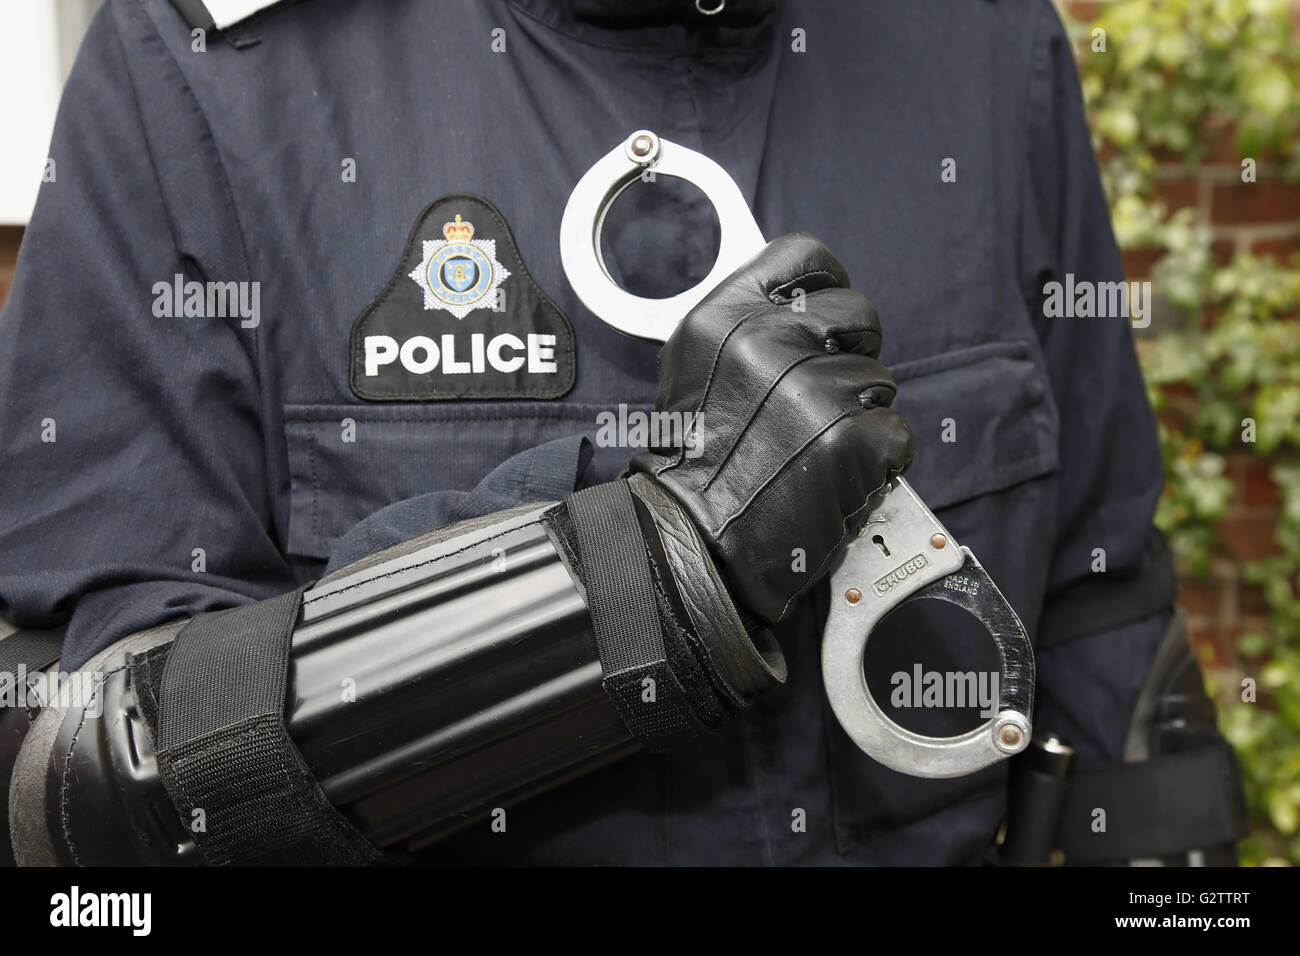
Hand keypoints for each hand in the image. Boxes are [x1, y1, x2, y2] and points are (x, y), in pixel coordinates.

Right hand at [632, 233, 913, 624]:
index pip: (807, 258)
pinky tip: (836, 476)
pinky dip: (876, 460)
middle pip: (858, 315)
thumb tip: (806, 301)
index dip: (828, 287)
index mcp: (728, 314)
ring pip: (879, 380)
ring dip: (859, 416)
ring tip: (813, 450)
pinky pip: (896, 432)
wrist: (693, 537)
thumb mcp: (695, 362)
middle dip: (852, 356)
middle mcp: (771, 342)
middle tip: (822, 400)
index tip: (828, 319)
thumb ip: (747, 322)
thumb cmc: (693, 458)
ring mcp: (815, 392)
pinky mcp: (852, 441)